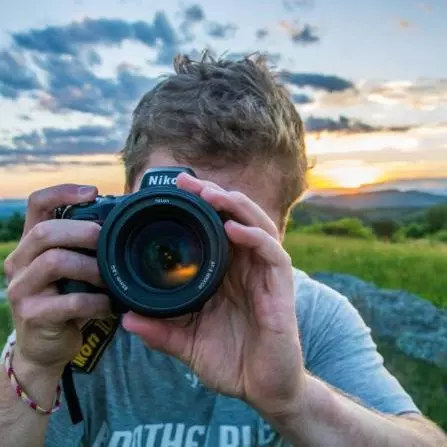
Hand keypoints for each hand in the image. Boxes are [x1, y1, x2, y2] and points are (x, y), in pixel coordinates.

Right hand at [4, 184, 110, 375]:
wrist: (45, 345)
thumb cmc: (66, 298)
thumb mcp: (72, 268)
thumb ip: (84, 246)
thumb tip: (122, 221)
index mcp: (31, 244)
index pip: (37, 205)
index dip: (62, 192)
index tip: (93, 191)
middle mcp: (19, 261)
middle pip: (45, 232)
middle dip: (83, 231)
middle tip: (108, 240)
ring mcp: (22, 288)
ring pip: (55, 261)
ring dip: (92, 267)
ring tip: (111, 278)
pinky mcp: (32, 314)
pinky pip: (70, 301)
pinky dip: (96, 301)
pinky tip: (108, 305)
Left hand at [122, 173, 304, 417]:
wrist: (264, 389)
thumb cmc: (232, 362)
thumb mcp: (189, 344)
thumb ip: (161, 331)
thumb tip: (126, 319)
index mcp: (227, 274)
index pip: (216, 229)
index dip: (199, 208)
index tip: (172, 193)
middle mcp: (247, 268)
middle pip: (236, 217)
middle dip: (214, 196)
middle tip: (187, 183)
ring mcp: (265, 275)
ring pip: (257, 226)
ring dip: (235, 206)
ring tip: (211, 195)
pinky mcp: (281, 289)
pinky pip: (272, 254)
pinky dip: (254, 238)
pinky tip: (233, 229)